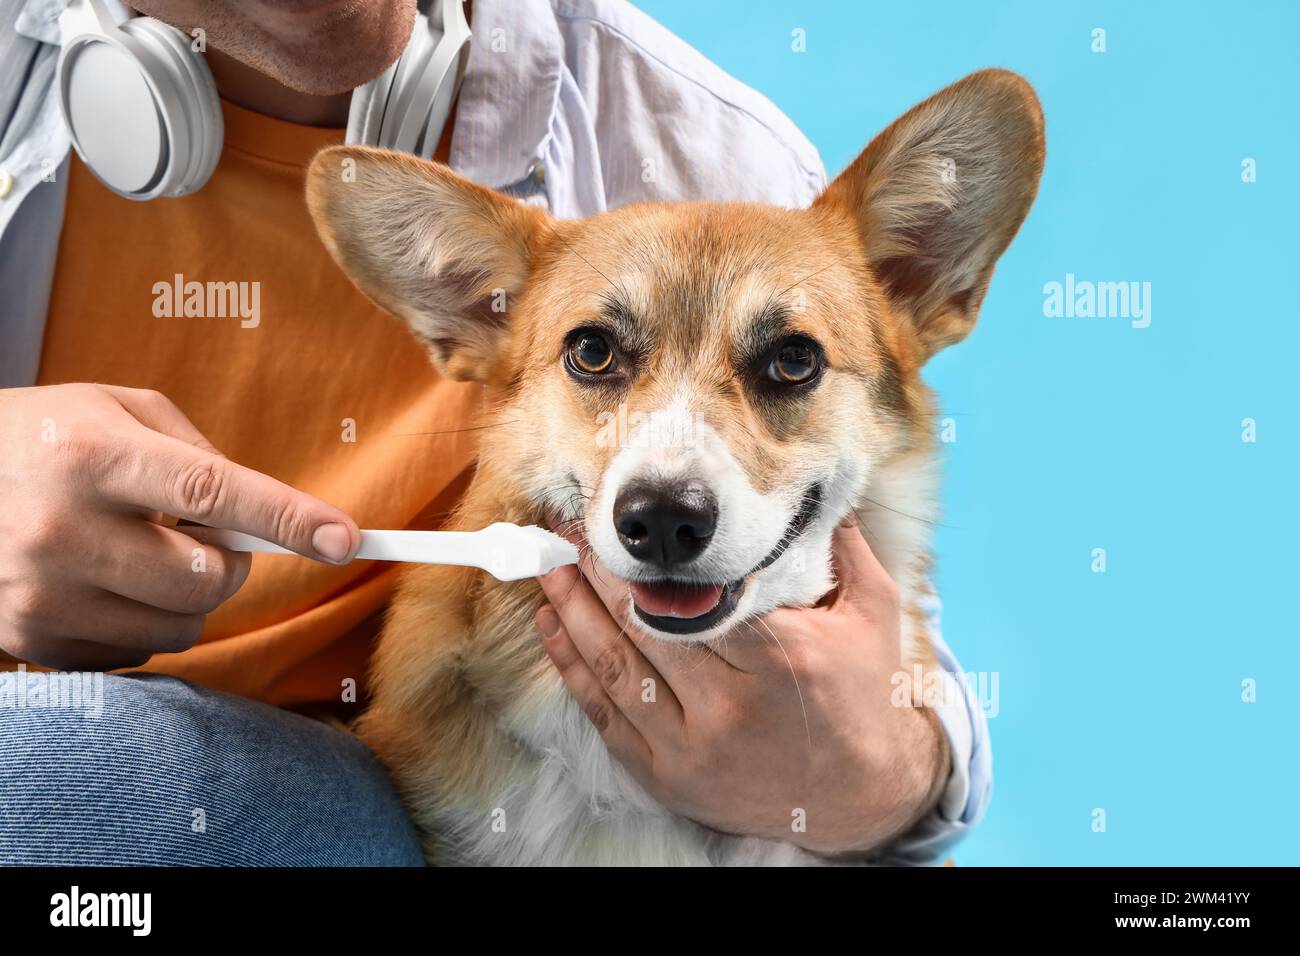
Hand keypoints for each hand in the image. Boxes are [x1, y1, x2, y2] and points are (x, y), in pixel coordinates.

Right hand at [0, 384, 358, 670]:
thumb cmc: (40, 436)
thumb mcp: (115, 408)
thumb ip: (198, 452)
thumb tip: (264, 514)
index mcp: (94, 455)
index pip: (215, 492)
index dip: (289, 519)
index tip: (344, 538)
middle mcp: (64, 529)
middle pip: (209, 579)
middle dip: (230, 562)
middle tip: (201, 536)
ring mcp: (42, 594)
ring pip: (181, 628)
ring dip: (188, 598)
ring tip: (141, 556)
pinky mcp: (31, 641)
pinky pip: (137, 654)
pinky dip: (142, 623)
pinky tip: (103, 584)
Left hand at [535, 517, 948, 854]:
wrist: (862, 798)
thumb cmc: (865, 697)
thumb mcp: (875, 616)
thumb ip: (848, 549)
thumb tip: (819, 486)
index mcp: (782, 659)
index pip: (699, 595)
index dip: (650, 558)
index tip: (622, 520)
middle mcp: (730, 708)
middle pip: (644, 625)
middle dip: (598, 570)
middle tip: (568, 526)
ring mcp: (693, 749)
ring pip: (614, 666)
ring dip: (572, 610)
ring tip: (549, 564)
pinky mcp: (668, 778)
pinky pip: (605, 715)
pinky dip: (571, 667)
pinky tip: (552, 625)